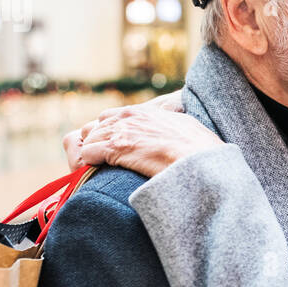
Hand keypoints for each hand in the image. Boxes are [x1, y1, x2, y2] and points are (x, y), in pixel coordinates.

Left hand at [71, 101, 222, 178]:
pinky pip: (88, 154)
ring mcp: (120, 131)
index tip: (115, 150)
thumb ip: (171, 123)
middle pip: (95, 127)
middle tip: (106, 163)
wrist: (198, 160)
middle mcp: (128, 117)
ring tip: (104, 171)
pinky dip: (91, 164)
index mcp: (143, 112)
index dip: (110, 135)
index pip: (110, 117)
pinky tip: (102, 174)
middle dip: (98, 144)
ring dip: (94, 155)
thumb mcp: (185, 126)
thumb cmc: (198, 148)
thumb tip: (174, 124)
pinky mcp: (115, 148)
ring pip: (89, 140)